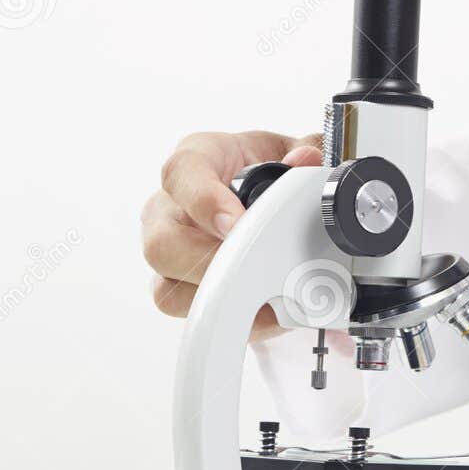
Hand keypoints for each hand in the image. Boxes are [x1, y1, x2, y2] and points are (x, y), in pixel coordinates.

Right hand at [141, 128, 322, 340]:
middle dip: (210, 264)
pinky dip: (230, 319)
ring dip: (218, 298)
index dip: (204, 202)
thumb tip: (306, 159)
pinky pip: (191, 313)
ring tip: (265, 299)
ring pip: (166, 288)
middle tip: (252, 270)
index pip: (181, 175)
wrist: (261, 194)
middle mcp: (168, 208)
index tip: (235, 224)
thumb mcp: (286, 150)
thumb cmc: (262, 170)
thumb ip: (303, 151)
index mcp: (193, 161)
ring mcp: (169, 252)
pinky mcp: (179, 287)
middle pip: (162, 243)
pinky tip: (266, 314)